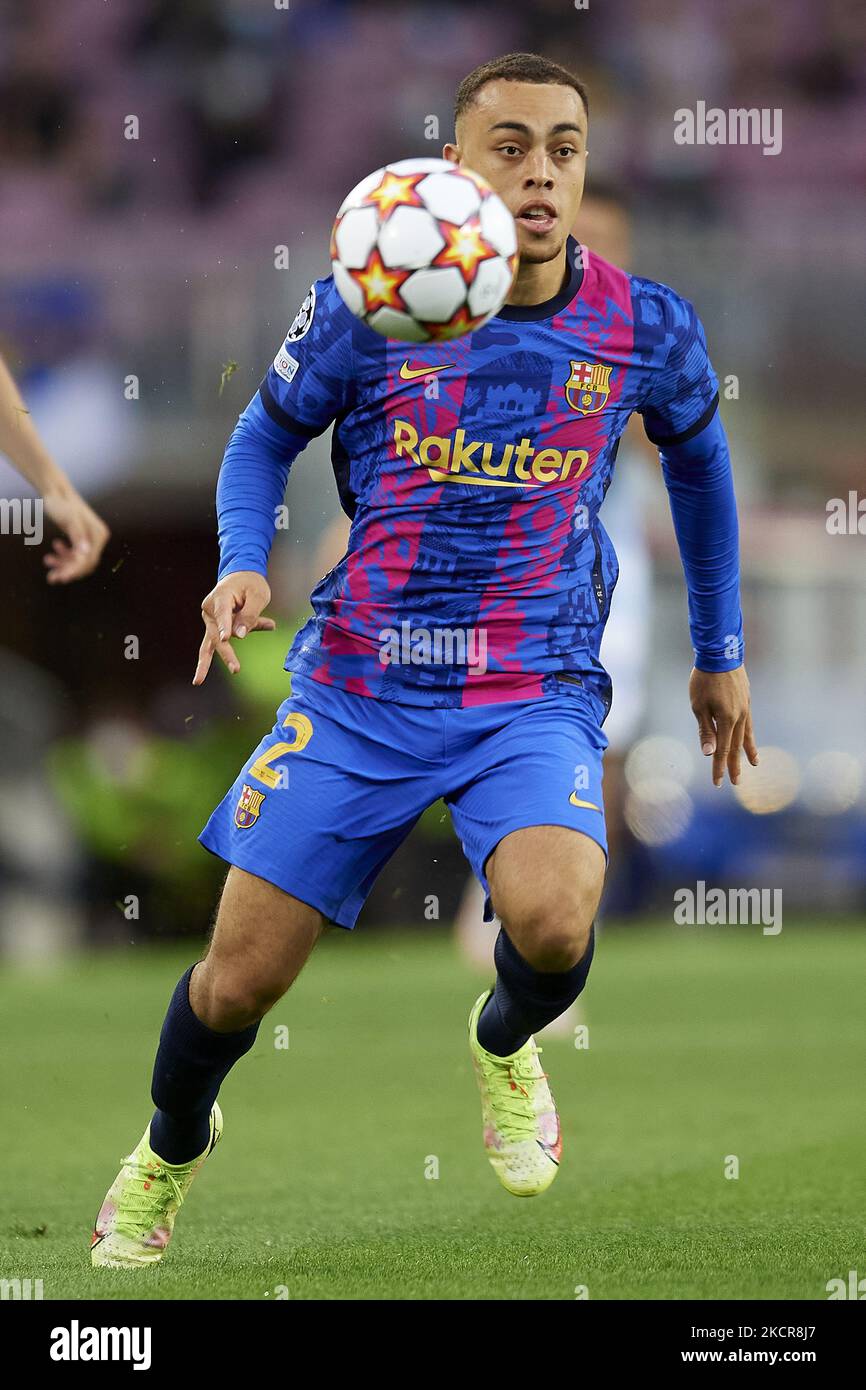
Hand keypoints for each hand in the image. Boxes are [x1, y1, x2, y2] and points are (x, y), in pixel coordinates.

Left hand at [42, 487, 109, 582]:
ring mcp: (90, 540)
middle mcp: (98, 539)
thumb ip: (78, 535)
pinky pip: (74, 556)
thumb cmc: (60, 504)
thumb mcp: (68, 519)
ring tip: (47, 562)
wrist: (55, 492)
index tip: (62, 578)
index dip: (76, 570)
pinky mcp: (81, 540)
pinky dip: (62, 558)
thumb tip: (86, 552)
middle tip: (52, 578)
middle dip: (68, 571)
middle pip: (85, 564)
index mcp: (99, 534)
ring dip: (63, 566)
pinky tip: (51, 554)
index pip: (89, 559)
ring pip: (78, 562)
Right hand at [193, 570, 274, 684]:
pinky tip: (210, 675)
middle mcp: (210, 610)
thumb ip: (251, 614)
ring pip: (211, 643)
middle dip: (226, 653)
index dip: (224, 626)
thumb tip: (239, 636)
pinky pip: (218, 644)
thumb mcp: (258, 595)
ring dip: (208, 662)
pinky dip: (226, 655)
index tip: (225, 638)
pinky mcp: (215, 628)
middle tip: (236, 669)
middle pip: (217, 634)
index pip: (222, 613)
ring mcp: (210, 620)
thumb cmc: (251, 584)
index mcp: (220, 596)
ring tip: (198, 680)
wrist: (241, 576)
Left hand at [689, 665, 758, 787]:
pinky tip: (749, 741)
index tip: (718, 782)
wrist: (721, 653)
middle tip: (735, 782)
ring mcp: (745, 709)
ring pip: (745, 736)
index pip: (722, 750)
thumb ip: (705, 730)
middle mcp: (739, 717)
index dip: (719, 767)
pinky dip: (750, 736)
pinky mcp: (746, 701)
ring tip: (752, 765)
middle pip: (735, 746)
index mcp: (726, 720)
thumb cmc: (704, 680)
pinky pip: (749, 724)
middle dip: (734, 765)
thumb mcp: (699, 706)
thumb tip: (709, 753)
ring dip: (745, 752)